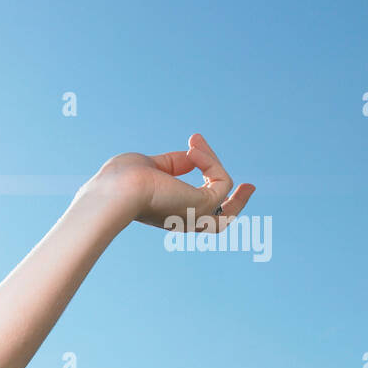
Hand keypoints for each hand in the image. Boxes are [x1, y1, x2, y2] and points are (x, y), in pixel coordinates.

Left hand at [96, 133, 255, 233]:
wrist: (117, 191)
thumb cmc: (121, 180)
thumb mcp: (150, 167)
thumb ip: (172, 163)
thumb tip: (190, 156)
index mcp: (166, 213)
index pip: (192, 210)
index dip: (206, 192)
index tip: (211, 174)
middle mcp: (181, 219)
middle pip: (220, 222)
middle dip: (237, 204)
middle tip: (250, 187)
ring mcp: (194, 215)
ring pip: (225, 198)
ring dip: (219, 170)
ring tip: (199, 146)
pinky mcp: (203, 206)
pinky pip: (221, 180)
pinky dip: (210, 162)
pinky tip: (192, 150)